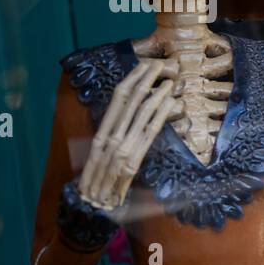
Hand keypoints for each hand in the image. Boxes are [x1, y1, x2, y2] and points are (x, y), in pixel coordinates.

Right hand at [78, 60, 180, 210]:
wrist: (93, 200)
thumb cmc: (102, 177)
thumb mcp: (106, 152)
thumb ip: (118, 135)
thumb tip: (133, 116)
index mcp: (104, 129)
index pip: (118, 97)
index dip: (131, 79)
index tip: (143, 65)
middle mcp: (111, 133)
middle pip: (130, 98)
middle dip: (145, 79)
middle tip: (159, 64)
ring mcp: (122, 144)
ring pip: (142, 111)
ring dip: (157, 93)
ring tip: (170, 80)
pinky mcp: (134, 156)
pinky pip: (150, 130)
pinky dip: (161, 114)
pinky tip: (170, 101)